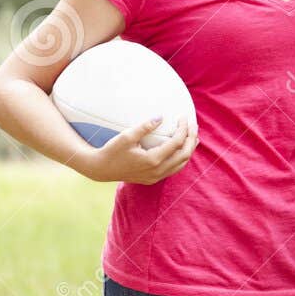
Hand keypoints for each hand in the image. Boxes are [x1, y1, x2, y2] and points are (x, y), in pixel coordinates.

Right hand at [78, 117, 196, 183]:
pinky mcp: (153, 179)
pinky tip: (180, 149)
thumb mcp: (126, 136)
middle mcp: (158, 171)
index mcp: (153, 160)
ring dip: (189, 150)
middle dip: (191, 139)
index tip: (184, 117)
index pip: (177, 143)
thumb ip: (145, 127)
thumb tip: (160, 117)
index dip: (184, 129)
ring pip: (181, 164)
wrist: (101, 169)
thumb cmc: (112, 150)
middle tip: (193, 125)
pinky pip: (173, 169)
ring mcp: (156, 177)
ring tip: (193, 137)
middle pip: (184, 155)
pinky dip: (180, 158)